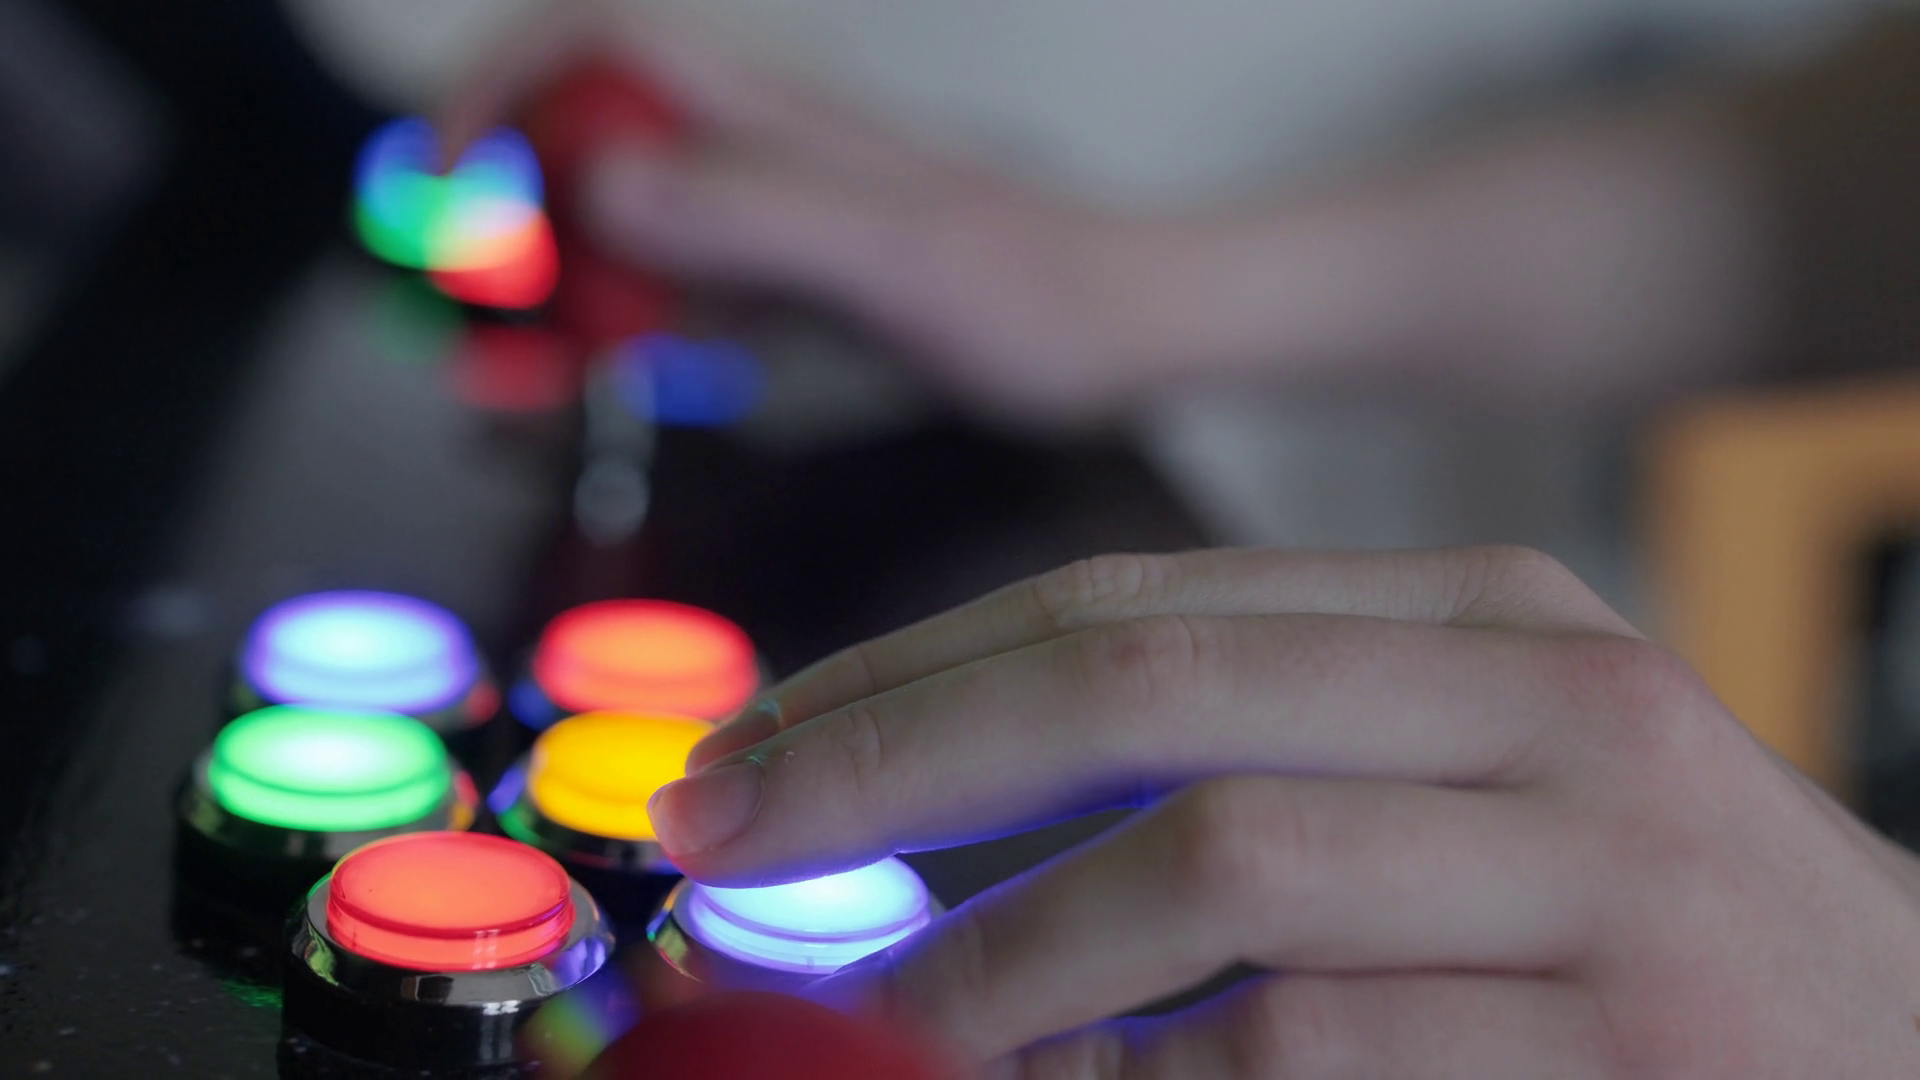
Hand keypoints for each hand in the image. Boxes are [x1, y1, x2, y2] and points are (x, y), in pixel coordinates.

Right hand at [437, 11, 1183, 419]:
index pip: (593, 46)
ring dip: (529, 287)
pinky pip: (657, 300)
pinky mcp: (778, 289)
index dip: (498, 93)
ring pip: (605, 229)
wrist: (1119, 333)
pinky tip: (555, 387)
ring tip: (470, 365)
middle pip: (575, 140)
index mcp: (768, 115)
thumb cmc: (1034, 288)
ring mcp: (760, 223)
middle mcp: (749, 154)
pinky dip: (593, 338)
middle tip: (436, 305)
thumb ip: (755, 211)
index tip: (441, 183)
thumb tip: (602, 184)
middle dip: (486, 207)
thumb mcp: (894, 253)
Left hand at [649, 546, 1919, 1076]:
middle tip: (717, 845)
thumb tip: (950, 815)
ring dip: (1000, 965)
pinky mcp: (1625, 1044)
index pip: (1126, 606)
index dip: (907, 675)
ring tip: (882, 1029)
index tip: (748, 748)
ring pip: (1209, 876)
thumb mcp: (1461, 797)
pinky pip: (1298, 1058)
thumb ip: (1243, 769)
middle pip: (1139, 696)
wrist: (1917, 1059)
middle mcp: (1542, 708)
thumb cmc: (1646, 946)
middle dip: (888, 767)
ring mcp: (1600, 872)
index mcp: (1478, 620)